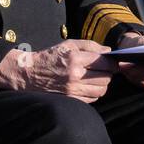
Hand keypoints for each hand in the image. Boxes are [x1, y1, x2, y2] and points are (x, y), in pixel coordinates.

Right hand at [0, 40, 116, 102]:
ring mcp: (73, 89)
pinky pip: (92, 99)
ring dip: (103, 84)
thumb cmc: (50, 56)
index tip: (114, 62)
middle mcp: (75, 75)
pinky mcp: (71, 99)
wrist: (29, 74)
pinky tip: (88, 86)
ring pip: (101, 90)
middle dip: (109, 73)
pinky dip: (94, 93)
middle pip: (106, 77)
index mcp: (75, 58)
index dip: (113, 63)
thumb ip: (90, 46)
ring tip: (96, 78)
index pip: (105, 62)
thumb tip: (109, 51)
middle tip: (104, 70)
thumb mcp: (68, 44)